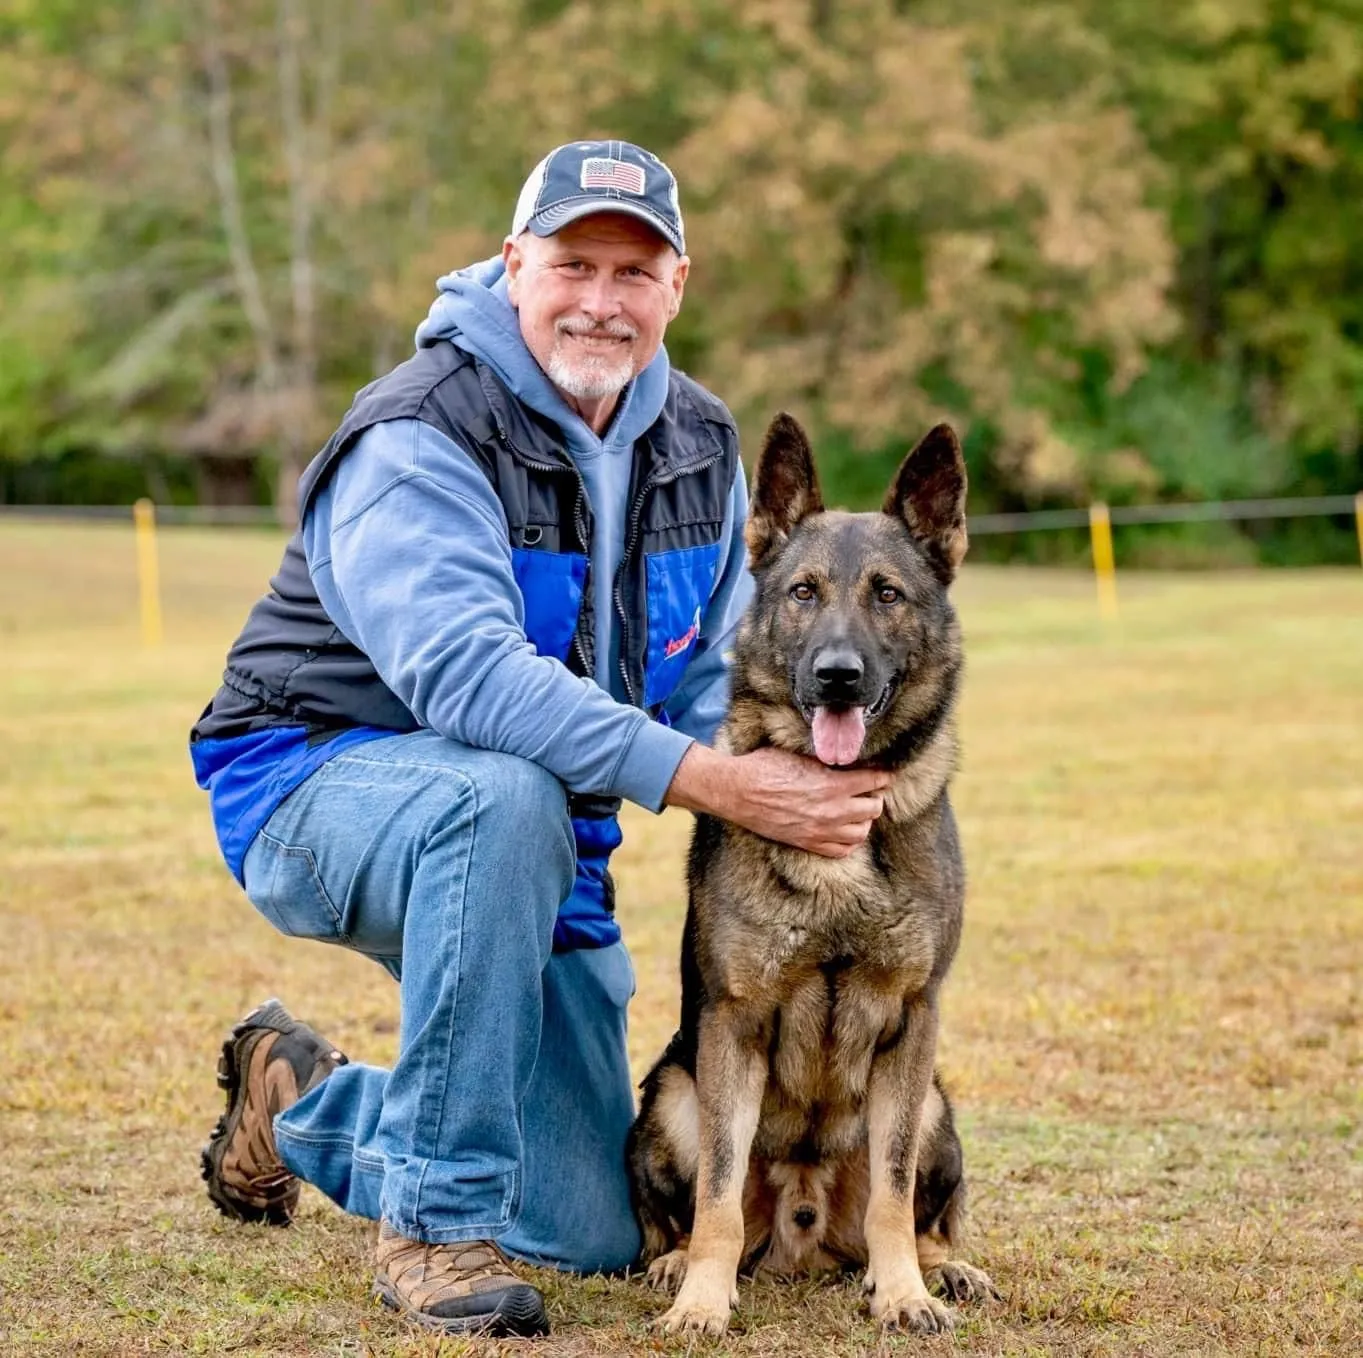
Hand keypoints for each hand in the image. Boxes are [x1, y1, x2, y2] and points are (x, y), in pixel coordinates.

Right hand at [664, 744, 889, 857]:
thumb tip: (844, 756)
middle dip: (874, 796)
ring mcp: (821, 830)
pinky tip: (843, 829)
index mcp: (833, 784)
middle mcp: (833, 811)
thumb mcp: (799, 754)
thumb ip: (826, 759)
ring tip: (856, 810)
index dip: (882, 775)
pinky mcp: (808, 843)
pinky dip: (849, 841)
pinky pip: (843, 850)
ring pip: (863, 831)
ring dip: (864, 819)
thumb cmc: (764, 767)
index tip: (882, 772)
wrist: (738, 791)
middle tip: (867, 790)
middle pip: (874, 808)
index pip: (875, 781)